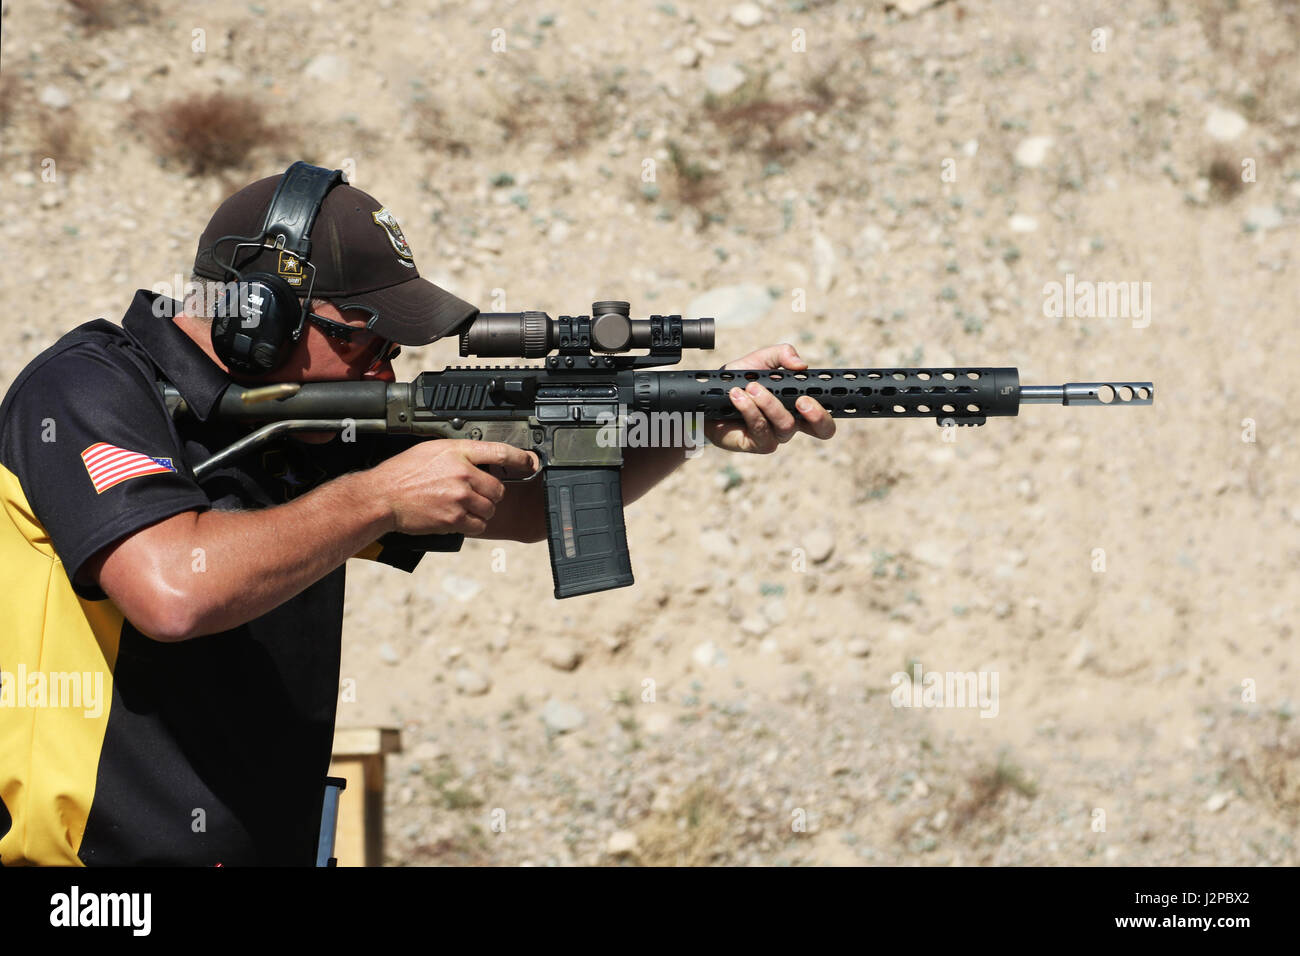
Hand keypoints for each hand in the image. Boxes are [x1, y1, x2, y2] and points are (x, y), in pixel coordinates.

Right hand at [370, 439, 539, 535]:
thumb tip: (483, 458)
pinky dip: (473, 524)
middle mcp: (462, 473)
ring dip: (482, 510)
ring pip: (490, 508)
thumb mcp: (432, 449)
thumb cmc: (403, 473)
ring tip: (464, 506)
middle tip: (476, 494)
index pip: (501, 451)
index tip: (530, 462)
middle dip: (491, 493)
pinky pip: (479, 525)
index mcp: (458, 452)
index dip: (521, 458)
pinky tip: (459, 518)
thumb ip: (460, 453)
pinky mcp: (454, 519)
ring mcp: (459, 497)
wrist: (383, 496)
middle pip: (498, 488)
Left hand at [705, 343, 835, 453]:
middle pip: (822, 430)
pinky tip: (737, 396)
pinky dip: (749, 409)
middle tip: (802, 400)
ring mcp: (775, 436)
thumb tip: (801, 364)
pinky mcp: (756, 443)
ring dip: (769, 403)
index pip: (825, 413)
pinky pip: (760, 428)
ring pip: (786, 425)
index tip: (815, 394)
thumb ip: (782, 354)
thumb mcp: (761, 360)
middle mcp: (791, 423)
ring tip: (751, 386)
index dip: (830, 410)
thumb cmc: (739, 380)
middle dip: (817, 415)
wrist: (710, 397)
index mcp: (798, 405)